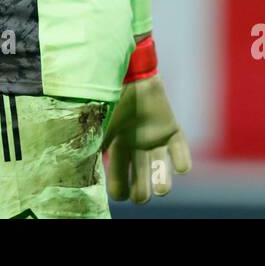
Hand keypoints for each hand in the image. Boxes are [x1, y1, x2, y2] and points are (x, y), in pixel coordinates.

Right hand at [101, 73, 191, 202]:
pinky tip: (180, 168)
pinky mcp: (171, 129)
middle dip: (141, 190)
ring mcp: (154, 138)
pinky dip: (182, 161)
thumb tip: (82, 169)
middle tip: (141, 196)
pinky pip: (180, 150)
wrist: (129, 69)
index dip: (118, 187)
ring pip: (160, 168)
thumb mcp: (97, 121)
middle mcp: (135, 146)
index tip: (119, 194)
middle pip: (140, 177)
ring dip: (162, 181)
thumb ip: (91, 143)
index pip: (117, 176)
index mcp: (115, 145)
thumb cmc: (109, 94)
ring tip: (161, 190)